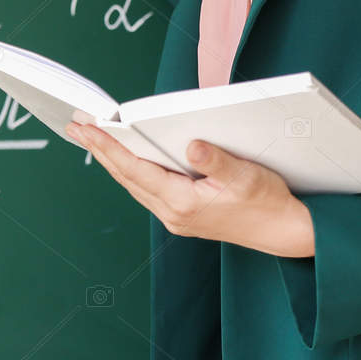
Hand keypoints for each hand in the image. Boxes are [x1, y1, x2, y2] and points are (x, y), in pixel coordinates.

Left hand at [66, 110, 315, 257]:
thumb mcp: (245, 175)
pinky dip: (131, 171)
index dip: (108, 147)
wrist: (285, 231)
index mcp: (183, 203)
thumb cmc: (268, 202)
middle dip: (99, 151)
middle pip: (126, 177)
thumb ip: (216, 161)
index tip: (86, 129)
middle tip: (75, 127)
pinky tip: (127, 159)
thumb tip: (191, 145)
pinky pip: (147, 189)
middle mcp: (173, 213)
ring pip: (134, 184)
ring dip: (112, 161)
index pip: (135, 169)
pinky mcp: (184, 215)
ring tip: (92, 139)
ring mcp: (176, 217)